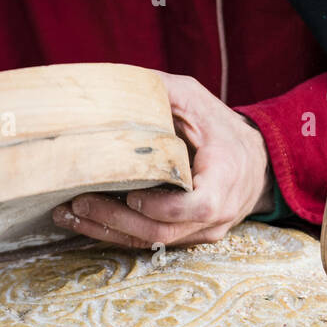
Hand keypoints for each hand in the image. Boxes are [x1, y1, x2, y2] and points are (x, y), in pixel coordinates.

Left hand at [52, 72, 273, 247]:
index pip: (196, 207)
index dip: (159, 206)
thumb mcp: (197, 101)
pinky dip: (117, 232)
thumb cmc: (222, 130)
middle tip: (78, 203)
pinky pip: (150, 242)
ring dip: (108, 230)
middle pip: (162, 231)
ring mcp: (202, 232)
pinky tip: (87, 221)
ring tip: (70, 215)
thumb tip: (115, 84)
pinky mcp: (187, 239)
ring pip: (152, 242)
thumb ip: (162, 92)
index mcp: (225, 180)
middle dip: (116, 219)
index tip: (130, 193)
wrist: (256, 164)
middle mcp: (216, 215)